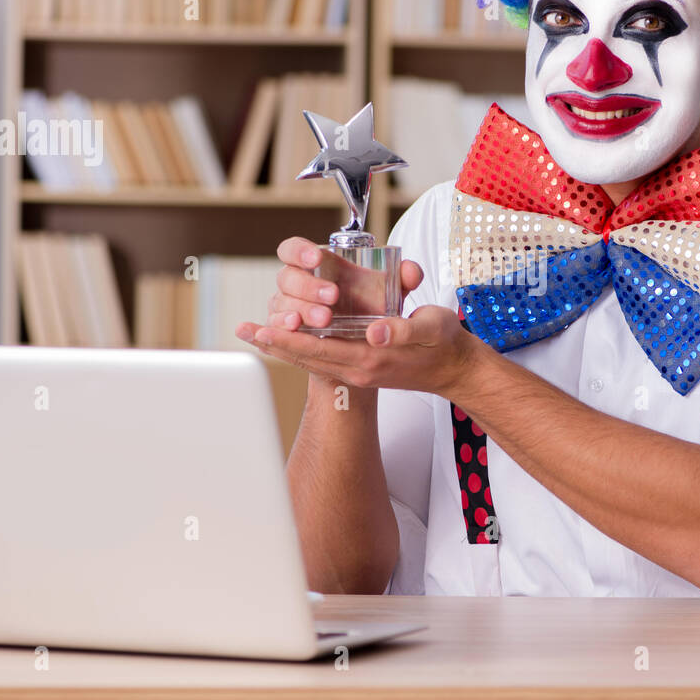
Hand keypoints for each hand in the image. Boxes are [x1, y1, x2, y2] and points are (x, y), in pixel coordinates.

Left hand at [234, 236, 478, 395]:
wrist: (456, 369)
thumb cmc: (445, 343)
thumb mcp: (431, 328)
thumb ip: (403, 330)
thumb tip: (376, 331)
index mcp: (372, 358)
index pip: (320, 349)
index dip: (289, 339)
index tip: (262, 330)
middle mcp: (359, 369)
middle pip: (307, 356)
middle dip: (274, 343)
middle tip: (244, 330)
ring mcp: (359, 371)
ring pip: (311, 359)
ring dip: (282, 346)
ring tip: (254, 334)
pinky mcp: (361, 368)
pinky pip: (322, 360)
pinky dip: (300, 349)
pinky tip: (286, 341)